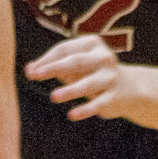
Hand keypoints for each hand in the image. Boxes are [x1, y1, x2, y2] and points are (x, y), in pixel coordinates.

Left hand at [23, 35, 138, 121]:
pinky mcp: (114, 96)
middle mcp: (103, 58)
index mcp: (92, 44)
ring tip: (54, 96)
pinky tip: (72, 114)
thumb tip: (28, 70)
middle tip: (34, 75)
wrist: (129, 87)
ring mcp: (110, 77)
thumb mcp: (73, 66)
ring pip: (88, 83)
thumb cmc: (91, 72)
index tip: (30, 71)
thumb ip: (51, 66)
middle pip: (76, 62)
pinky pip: (98, 103)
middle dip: (54, 68)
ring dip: (70, 90)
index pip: (64, 50)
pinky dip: (85, 109)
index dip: (45, 60)